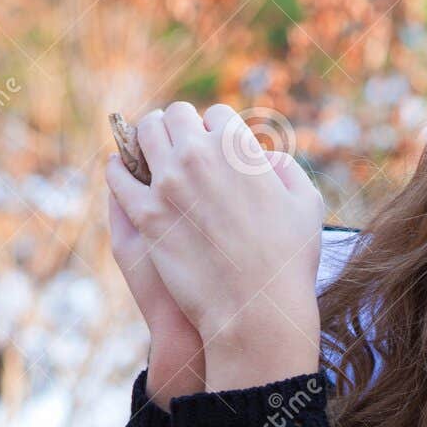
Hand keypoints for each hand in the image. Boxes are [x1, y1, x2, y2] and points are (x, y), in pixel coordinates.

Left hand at [104, 101, 323, 390]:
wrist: (256, 311)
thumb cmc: (288, 263)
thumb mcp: (307, 206)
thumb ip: (288, 170)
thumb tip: (269, 158)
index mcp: (238, 148)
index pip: (216, 115)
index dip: (215, 129)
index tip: (213, 145)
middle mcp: (199, 155)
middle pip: (175, 116)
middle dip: (178, 126)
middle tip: (178, 142)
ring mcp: (168, 184)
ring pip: (145, 136)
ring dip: (147, 139)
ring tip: (149, 153)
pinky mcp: (146, 215)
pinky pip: (118, 176)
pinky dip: (118, 169)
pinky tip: (122, 173)